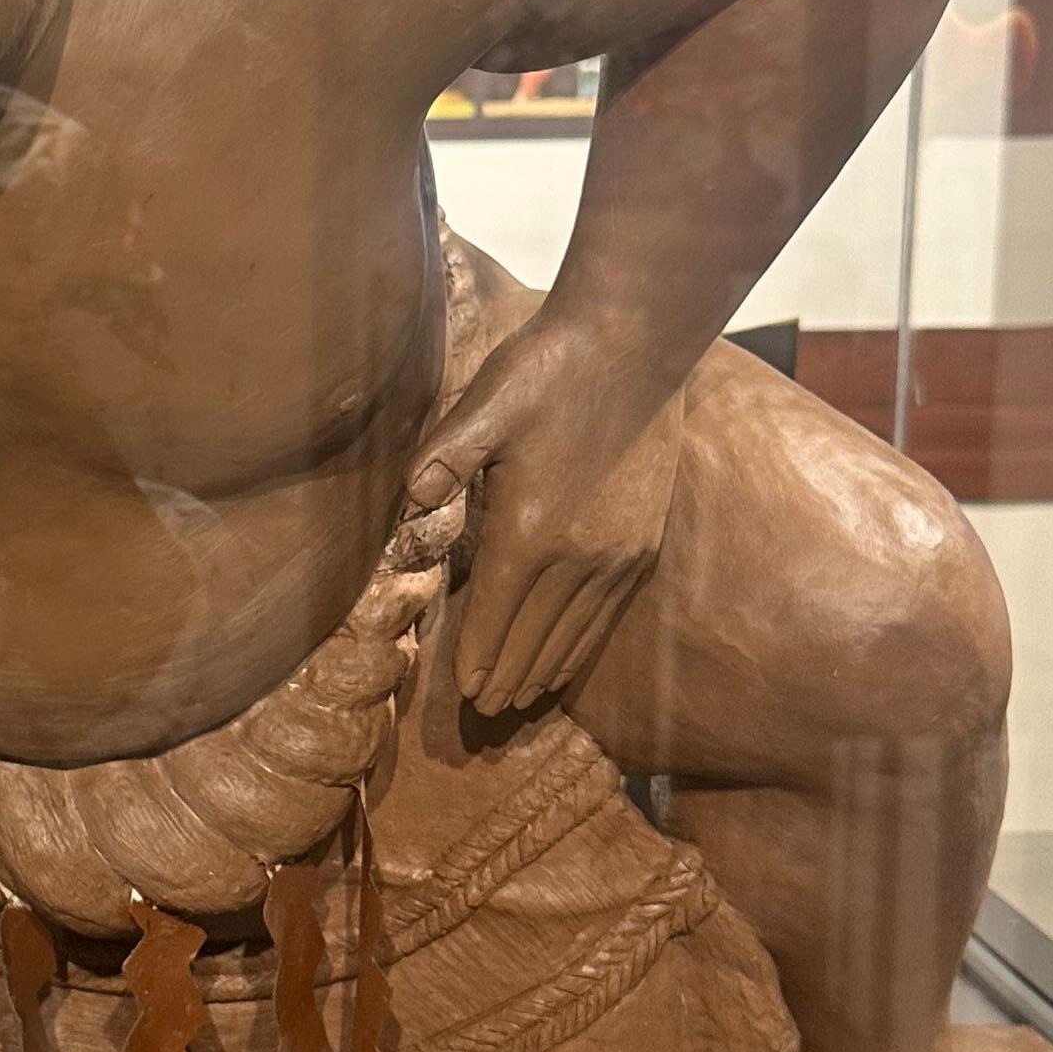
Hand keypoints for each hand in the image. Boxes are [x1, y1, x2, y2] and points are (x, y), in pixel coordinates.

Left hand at [413, 304, 685, 715]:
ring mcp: (617, 554)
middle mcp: (577, 558)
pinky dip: (584, 642)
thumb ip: (442, 461)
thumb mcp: (483, 408)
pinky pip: (608, 613)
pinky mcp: (643, 542)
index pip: (495, 618)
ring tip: (523, 695)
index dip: (477, 659)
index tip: (465, 691)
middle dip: (507, 677)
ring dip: (546, 669)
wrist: (637, 344)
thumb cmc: (551, 371)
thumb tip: (409, 501)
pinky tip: (571, 653)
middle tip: (487, 707)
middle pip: (535, 639)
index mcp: (529, 532)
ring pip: (574, 634)